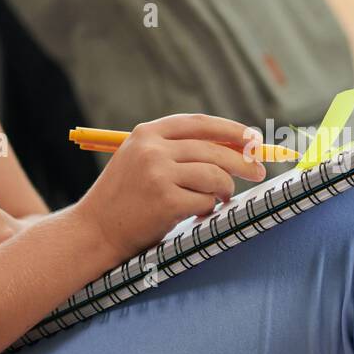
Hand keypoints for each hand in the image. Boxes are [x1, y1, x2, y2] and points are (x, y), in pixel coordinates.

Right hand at [72, 112, 265, 267]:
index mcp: (146, 134)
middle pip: (213, 149)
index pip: (200, 123)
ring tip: (219, 199)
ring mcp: (158, 174)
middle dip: (242, 161)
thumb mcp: (141, 160)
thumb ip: (176, 149)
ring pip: (214, 175)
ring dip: (224, 190)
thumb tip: (232, 145)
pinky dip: (208, 210)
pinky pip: (206, 202)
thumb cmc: (124, 198)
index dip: (231, 129)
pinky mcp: (166, 201)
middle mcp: (152, 149)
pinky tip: (196, 215)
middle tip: (258, 172)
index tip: (252, 138)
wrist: (95, 230)